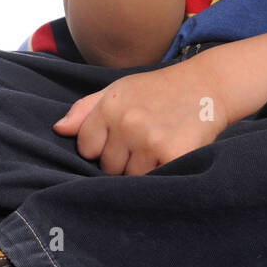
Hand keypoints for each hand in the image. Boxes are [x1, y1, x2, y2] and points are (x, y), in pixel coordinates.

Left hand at [52, 59, 230, 174]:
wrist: (207, 84)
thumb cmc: (159, 90)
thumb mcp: (119, 90)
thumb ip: (85, 109)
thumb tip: (59, 130)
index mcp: (110, 106)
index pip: (86, 148)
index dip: (102, 147)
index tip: (120, 138)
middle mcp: (127, 122)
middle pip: (108, 167)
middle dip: (123, 160)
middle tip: (144, 141)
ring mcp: (150, 139)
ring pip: (131, 177)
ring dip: (143, 169)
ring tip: (158, 147)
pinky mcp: (173, 153)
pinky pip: (153, 181)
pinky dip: (161, 174)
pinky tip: (170, 156)